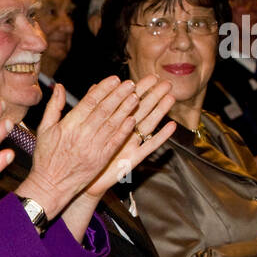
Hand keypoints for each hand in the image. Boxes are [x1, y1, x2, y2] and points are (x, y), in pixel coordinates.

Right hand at [17, 77, 138, 212]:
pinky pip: (115, 142)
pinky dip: (124, 130)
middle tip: (130, 83)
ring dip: (125, 109)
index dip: (104, 89)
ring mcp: (93, 148)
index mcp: (68, 126)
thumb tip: (59, 86)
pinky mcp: (101, 159)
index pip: (90, 102)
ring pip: (112, 124)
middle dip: (119, 95)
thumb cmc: (46, 157)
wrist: (51, 185)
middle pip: (104, 110)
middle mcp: (82, 135)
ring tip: (136, 97)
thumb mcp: (44, 129)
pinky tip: (132, 120)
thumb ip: (54, 106)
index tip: (114, 79)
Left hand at [79, 76, 176, 198]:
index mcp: (114, 122)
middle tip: (166, 82)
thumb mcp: (85, 127)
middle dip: (153, 96)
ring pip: (147, 125)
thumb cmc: (85, 153)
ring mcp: (130, 145)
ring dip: (160, 112)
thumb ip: (91, 107)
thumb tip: (93, 87)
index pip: (128, 101)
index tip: (149, 76)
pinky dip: (160, 137)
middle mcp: (124, 132)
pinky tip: (171, 126)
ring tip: (170, 98)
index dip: (139, 89)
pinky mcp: (133, 159)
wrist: (84, 180)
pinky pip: (149, 147)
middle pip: (141, 110)